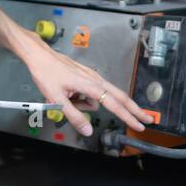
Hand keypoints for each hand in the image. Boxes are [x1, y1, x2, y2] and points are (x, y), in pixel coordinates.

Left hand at [14, 30, 154, 137]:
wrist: (40, 55)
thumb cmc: (46, 74)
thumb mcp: (57, 99)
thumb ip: (74, 116)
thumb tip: (88, 130)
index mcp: (90, 85)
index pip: (114, 104)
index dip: (128, 116)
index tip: (139, 124)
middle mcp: (95, 79)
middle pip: (120, 96)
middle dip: (132, 109)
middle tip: (145, 120)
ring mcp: (92, 77)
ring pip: (100, 97)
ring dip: (88, 105)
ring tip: (66, 101)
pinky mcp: (87, 76)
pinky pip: (91, 93)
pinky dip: (84, 99)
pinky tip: (68, 96)